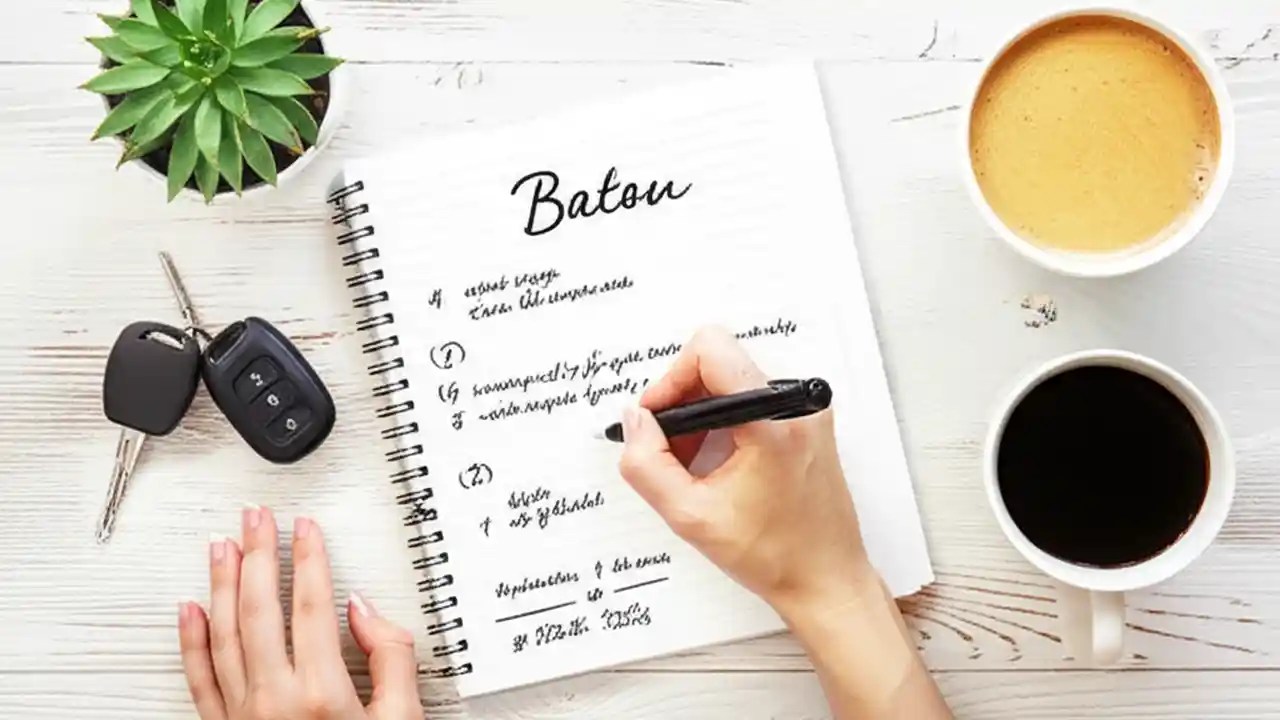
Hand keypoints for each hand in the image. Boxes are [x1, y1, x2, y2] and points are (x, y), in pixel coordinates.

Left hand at [177, 506, 424, 719]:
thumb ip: (392, 659)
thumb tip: (365, 612)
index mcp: (320, 692)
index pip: (310, 604)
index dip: (308, 559)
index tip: (305, 529)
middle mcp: (273, 699)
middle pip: (258, 608)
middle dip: (256, 554)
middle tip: (257, 518)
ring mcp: (242, 716)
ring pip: (222, 634)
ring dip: (219, 584)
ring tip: (221, 547)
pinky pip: (199, 678)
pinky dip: (190, 640)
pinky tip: (189, 609)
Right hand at [616, 327, 878, 619]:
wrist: (825, 581)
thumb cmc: (774, 555)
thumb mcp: (690, 516)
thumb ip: (646, 464)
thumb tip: (635, 420)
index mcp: (773, 420)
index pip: (711, 350)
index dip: (670, 379)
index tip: (658, 417)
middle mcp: (797, 405)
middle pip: (719, 365)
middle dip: (683, 405)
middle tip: (671, 452)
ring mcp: (807, 412)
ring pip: (733, 384)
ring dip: (702, 417)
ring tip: (693, 466)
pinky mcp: (808, 423)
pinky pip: (753, 402)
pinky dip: (724, 425)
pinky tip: (716, 466)